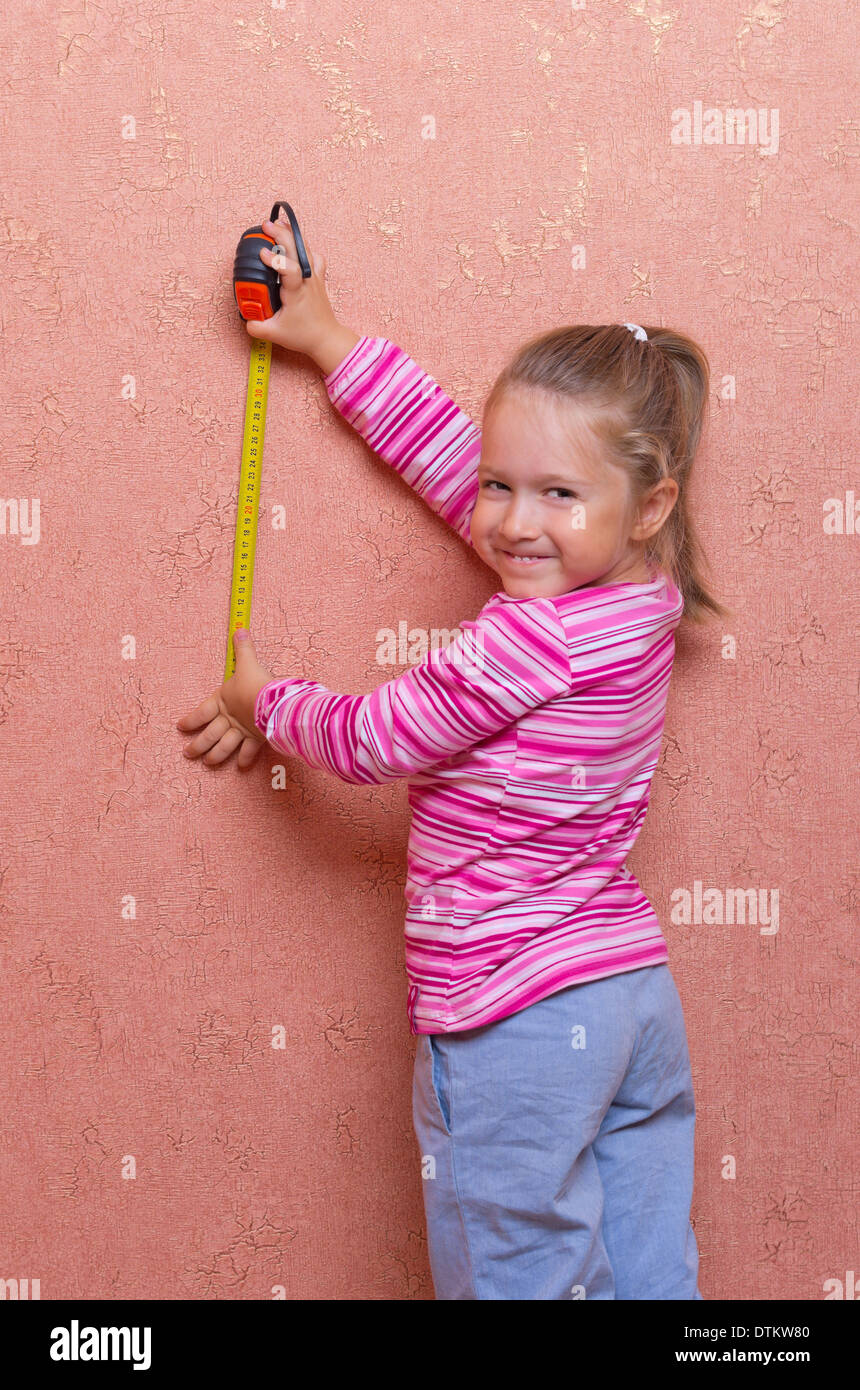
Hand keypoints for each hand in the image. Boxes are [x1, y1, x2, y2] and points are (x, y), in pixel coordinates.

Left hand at [176, 630, 274, 769]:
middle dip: (197, 746)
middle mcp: (228, 719)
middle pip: (209, 735)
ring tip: (208, 763)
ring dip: (215, 757)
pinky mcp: (255, 739)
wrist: (272, 702)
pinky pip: (248, 752)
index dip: (189, 720)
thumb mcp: (248, 663)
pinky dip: (244, 759)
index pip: (201, 713)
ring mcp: (241, 731)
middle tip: (188, 754)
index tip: (180, 727)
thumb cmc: (255, 684)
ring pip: (224, 747)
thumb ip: (243, 648)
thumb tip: (240, 629)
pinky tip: (240, 767)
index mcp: (222, 701)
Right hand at [246, 206, 341, 361]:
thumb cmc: (304, 335)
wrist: (326, 338)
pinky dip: (304, 245)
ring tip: (278, 224)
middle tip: (266, 225)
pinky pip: (313, 255)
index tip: (262, 253)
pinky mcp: (318, 277)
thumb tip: (245, 317)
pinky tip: (295, 243)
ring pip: (306, 248)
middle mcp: (308, 280)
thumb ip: (256, 326)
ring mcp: (315, 276)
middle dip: (281, 234)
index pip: (290, 269)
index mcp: (297, 292)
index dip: (276, 259)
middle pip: (297, 250)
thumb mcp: (275, 334)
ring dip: (292, 234)